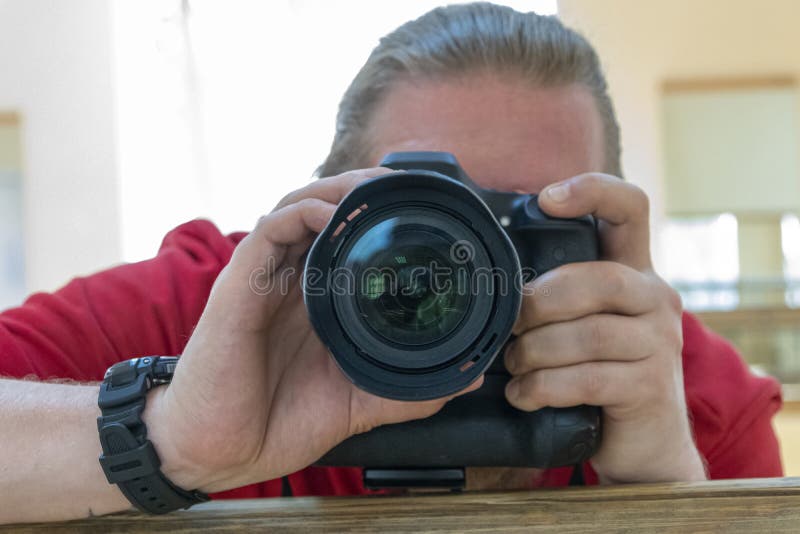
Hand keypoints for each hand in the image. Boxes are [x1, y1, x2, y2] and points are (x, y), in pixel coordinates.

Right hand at [143, 167, 480, 492]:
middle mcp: (291, 280)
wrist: (222, 451)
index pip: (347, 239)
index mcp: (317, 300)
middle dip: (365, 190)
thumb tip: (466, 379)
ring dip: (339, 190)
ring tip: (378, 186)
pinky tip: (336, 214)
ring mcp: (265, 278)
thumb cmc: (280, 421)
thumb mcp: (359, 400)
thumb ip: (409, 390)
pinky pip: (271, 230)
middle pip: (325, 212)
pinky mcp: (240, 285)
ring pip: (299, 207)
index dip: (379, 216)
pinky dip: (305, 212)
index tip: (422, 209)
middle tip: (406, 186)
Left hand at [503, 173, 705, 482]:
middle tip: (510, 328)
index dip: (592, 191)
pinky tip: (524, 394)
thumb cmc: (598, 375)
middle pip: (596, 279)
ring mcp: (660, 344)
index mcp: (635, 273)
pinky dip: (543, 387)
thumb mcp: (583, 324)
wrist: (643, 443)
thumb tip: (495, 281)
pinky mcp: (651, 387)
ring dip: (535, 352)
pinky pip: (586, 379)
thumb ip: (558, 296)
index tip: (545, 199)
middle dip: (539, 304)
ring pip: (588, 334)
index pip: (631, 209)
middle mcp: (655, 299)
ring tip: (514, 366)